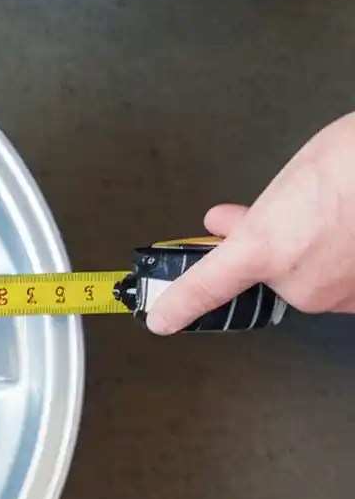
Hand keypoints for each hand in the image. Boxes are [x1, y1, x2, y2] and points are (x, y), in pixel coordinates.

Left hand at [147, 112, 354, 333]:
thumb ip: (256, 213)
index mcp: (264, 249)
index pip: (207, 287)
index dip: (181, 305)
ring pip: (315, 280)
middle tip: (295, 211)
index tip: (161, 319)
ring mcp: (340, 295)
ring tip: (342, 212)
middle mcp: (299, 283)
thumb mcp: (292, 179)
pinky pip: (346, 284)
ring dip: (319, 254)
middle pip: (273, 274)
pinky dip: (349, 261)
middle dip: (277, 247)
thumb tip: (229, 224)